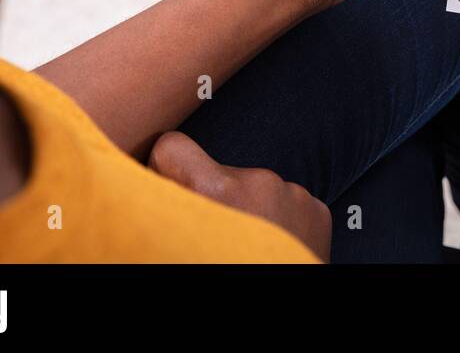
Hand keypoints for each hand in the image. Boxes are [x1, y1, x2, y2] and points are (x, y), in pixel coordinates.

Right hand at [149, 131, 331, 260]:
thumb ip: (168, 209)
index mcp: (214, 189)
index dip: (167, 168)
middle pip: (219, 172)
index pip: (173, 145)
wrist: (281, 314)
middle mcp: (256, 181)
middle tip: (215, 236)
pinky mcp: (317, 207)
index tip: (168, 187)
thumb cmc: (220, 266)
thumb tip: (142, 189)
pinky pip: (286, 202)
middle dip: (215, 198)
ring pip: (255, 188)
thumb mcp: (179, 243)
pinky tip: (271, 249)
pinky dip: (278, 221)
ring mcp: (293, 192)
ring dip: (250, 211)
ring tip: (246, 249)